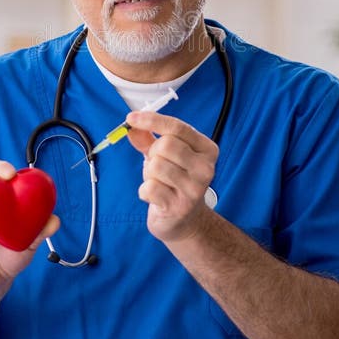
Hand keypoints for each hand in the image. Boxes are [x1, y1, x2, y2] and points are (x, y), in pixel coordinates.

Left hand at [126, 112, 218, 243]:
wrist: (184, 220)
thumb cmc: (174, 181)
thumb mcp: (164, 155)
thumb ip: (148, 138)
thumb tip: (132, 126)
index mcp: (207, 149)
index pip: (177, 127)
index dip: (151, 120)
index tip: (131, 118)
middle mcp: (206, 168)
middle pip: (165, 145)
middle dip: (152, 153)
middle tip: (156, 165)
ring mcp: (195, 189)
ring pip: (156, 166)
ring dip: (149, 173)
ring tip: (158, 182)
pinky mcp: (180, 207)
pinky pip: (150, 187)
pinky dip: (145, 191)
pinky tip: (155, 196)